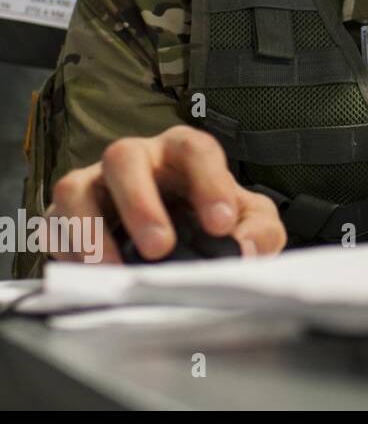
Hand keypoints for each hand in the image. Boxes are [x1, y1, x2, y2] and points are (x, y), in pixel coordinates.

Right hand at [46, 125, 286, 263]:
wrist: (180, 237)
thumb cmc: (214, 217)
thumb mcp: (249, 220)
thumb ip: (259, 230)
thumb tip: (247, 249)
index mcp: (183, 151)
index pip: (195, 150)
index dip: (208, 183)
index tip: (221, 225)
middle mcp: (136, 159)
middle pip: (124, 156)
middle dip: (140, 203)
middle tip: (161, 247)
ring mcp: (95, 183)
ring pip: (75, 186)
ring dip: (91, 228)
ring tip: (114, 268)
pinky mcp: (65, 215)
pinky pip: (53, 225)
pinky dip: (68, 250)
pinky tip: (91, 273)